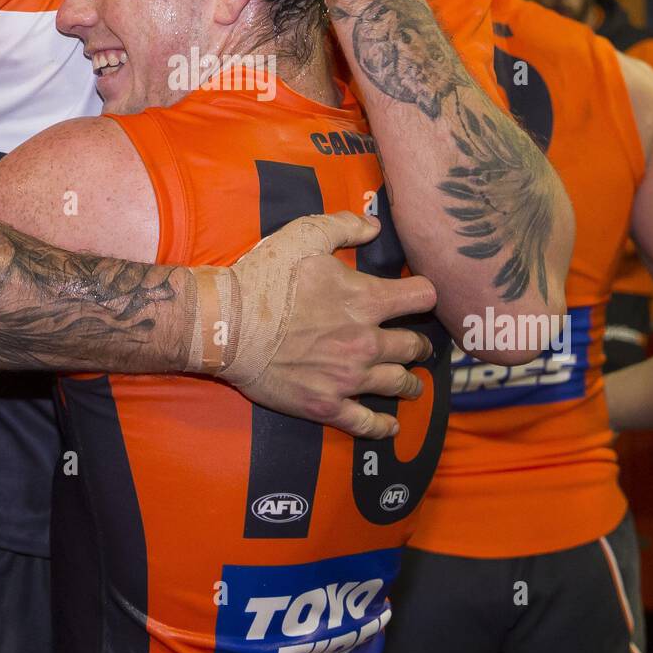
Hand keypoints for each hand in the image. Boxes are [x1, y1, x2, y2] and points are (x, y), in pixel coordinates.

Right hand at [224, 209, 435, 437]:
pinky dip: (383, 427)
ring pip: (399, 385)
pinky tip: (391, 425)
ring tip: (410, 383)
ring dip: (409, 383)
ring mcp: (348, 377)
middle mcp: (366, 341)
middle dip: (419, 345)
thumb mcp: (304, 235)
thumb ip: (344, 226)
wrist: (227, 325)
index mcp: (366, 299)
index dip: (424, 293)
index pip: (422, 296)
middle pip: (415, 346)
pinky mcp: (327, 405)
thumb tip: (374, 228)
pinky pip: (367, 423)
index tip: (420, 298)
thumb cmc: (265, 278)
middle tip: (416, 347)